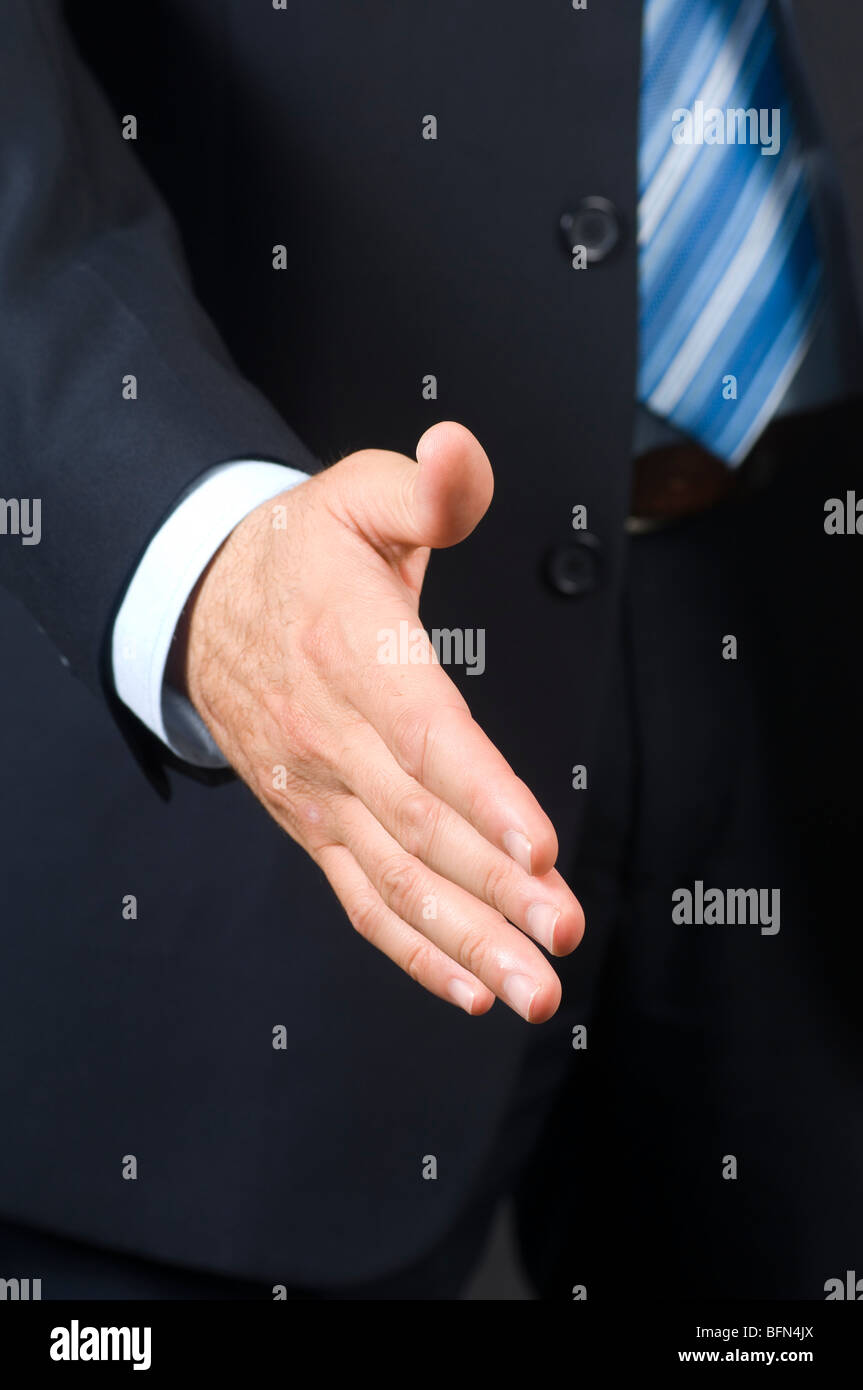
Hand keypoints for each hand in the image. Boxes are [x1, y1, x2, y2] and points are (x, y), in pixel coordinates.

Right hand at [179, 422, 584, 1020]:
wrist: (201, 605)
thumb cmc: (300, 553)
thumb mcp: (354, 495)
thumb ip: (422, 488)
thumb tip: (462, 453)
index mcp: (351, 654)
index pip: (423, 736)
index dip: (482, 795)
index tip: (541, 848)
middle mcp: (332, 739)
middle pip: (421, 826)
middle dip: (496, 890)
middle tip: (564, 939)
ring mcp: (319, 793)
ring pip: (396, 879)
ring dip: (467, 939)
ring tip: (532, 991)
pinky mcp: (315, 825)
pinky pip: (362, 898)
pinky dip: (414, 947)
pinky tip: (468, 986)